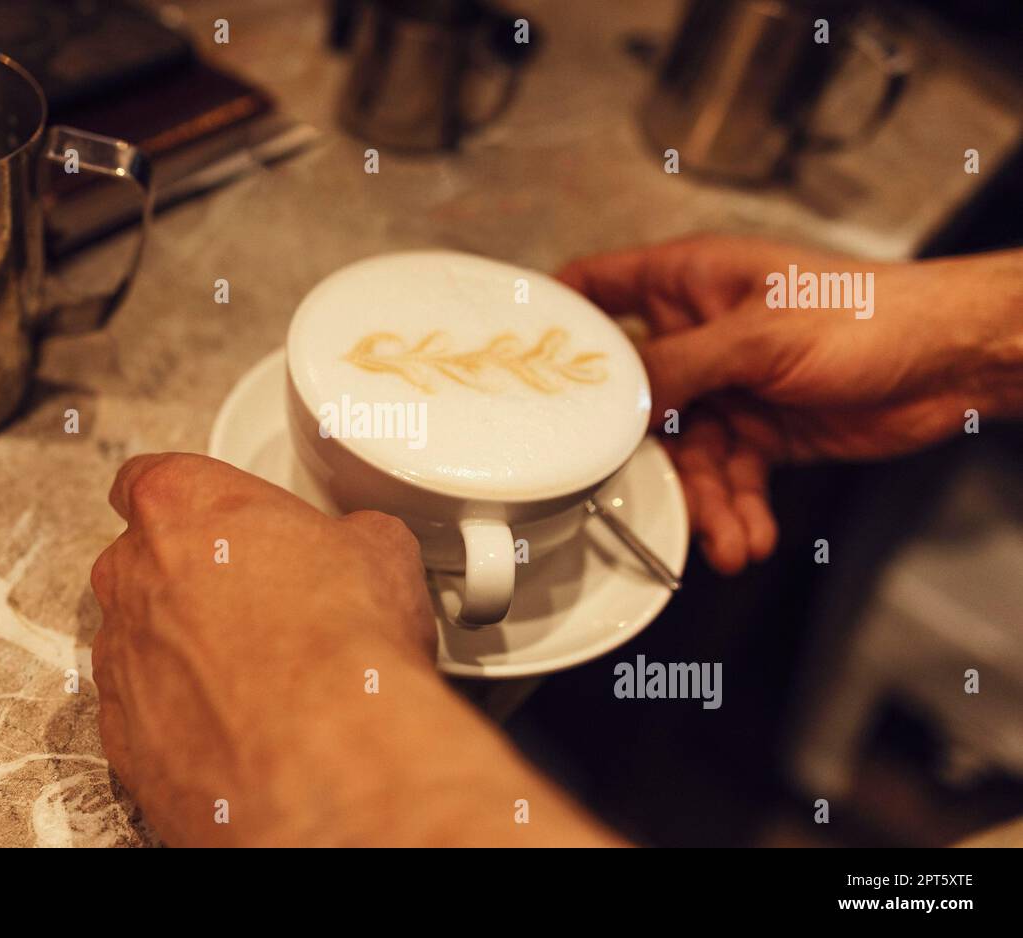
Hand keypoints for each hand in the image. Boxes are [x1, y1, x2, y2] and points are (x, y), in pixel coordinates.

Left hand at [90, 453, 435, 843]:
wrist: (326, 758)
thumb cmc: (343, 642)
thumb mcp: (380, 551)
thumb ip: (346, 535)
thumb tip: (361, 549)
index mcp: (180, 507)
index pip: (149, 480)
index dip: (186, 501)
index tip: (215, 519)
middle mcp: (130, 578)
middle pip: (140, 563)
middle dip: (190, 579)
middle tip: (260, 603)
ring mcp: (118, 662)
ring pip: (141, 643)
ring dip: (187, 653)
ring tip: (260, 678)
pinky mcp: (122, 740)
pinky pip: (146, 715)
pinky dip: (184, 720)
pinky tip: (242, 730)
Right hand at [558, 235, 1022, 572]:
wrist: (952, 362)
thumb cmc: (871, 313)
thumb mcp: (762, 334)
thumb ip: (682, 365)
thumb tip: (617, 396)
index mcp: (691, 283)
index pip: (600, 287)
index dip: (560, 318)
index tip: (524, 360)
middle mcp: (700, 336)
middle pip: (634, 396)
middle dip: (634, 452)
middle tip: (624, 494)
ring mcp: (728, 389)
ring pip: (685, 454)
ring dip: (703, 503)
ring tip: (722, 541)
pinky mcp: (760, 434)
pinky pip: (730, 481)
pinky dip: (736, 513)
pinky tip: (747, 538)